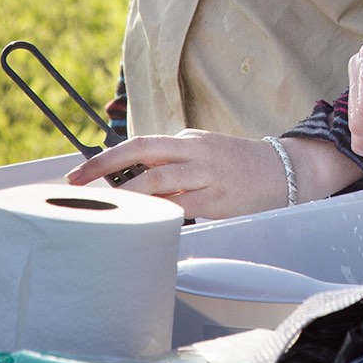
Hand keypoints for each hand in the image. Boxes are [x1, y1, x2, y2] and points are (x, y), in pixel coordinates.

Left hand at [66, 132, 350, 218]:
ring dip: (127, 193)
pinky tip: (143, 223)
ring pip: (159, 180)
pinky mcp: (220, 199)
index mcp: (188, 140)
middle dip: (104, 167)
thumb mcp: (204, 154)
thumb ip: (173, 164)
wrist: (286, 170)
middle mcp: (195, 151)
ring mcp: (208, 174)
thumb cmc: (238, 166)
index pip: (140, 144)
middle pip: (142, 153)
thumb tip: (132, 184)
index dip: (107, 158)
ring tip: (105, 206)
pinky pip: (182, 206)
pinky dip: (159, 213)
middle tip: (75, 183)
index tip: (80, 173)